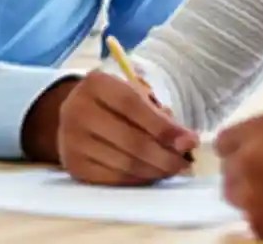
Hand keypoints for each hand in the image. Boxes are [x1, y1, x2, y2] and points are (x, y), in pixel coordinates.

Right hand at [56, 71, 196, 185]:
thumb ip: (157, 112)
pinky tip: (152, 174)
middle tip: (185, 161)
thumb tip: (184, 141)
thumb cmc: (112, 102)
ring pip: (124, 164)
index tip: (190, 141)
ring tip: (173, 168)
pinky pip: (114, 179)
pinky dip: (139, 179)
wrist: (72, 114)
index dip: (164, 126)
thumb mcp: (131, 93)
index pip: (133, 106)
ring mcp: (72, 141)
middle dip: (165, 155)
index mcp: (96, 84)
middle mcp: (78, 111)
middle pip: (131, 140)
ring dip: (155, 170)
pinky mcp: (74, 166)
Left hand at [216, 113, 262, 243]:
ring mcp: (249, 192)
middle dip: (242, 173)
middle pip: (227, 170)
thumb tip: (245, 148)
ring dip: (249, 195)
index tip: (246, 157)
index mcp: (261, 129)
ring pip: (234, 194)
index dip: (236, 150)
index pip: (225, 141)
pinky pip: (250, 217)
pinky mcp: (257, 222)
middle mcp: (248, 157)